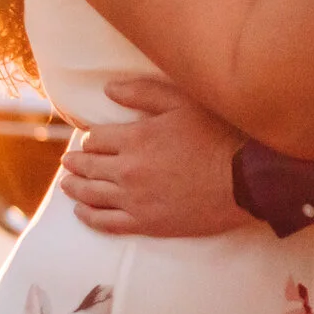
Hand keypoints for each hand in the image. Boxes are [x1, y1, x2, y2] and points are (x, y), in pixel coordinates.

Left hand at [56, 77, 260, 236]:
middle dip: (75, 161)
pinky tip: (81, 212)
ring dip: (75, 187)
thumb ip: (143, 93)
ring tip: (68, 184)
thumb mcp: (183, 103)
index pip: (95, 138)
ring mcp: (135, 199)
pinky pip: (106, 222)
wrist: (244, 180)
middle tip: (70, 161)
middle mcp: (128, 169)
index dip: (89, 137)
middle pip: (88, 165)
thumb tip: (107, 90)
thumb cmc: (218, 136)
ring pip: (91, 194)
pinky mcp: (146, 223)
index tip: (90, 138)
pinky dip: (88, 216)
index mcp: (135, 138)